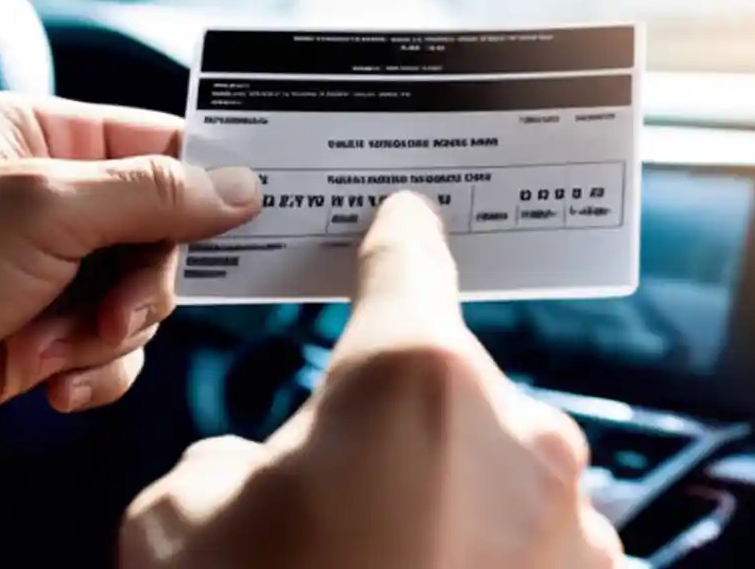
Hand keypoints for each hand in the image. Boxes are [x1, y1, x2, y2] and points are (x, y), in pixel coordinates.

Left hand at [0, 93, 260, 446]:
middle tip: (117, 313)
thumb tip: (243, 188)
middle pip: (169, 235)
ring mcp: (54, 270)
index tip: (260, 217)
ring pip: (147, 301)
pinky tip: (49, 381)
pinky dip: (95, 372)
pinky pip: (114, 352)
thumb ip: (152, 196)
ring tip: (56, 350)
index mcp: (52, 137)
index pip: (166, 145)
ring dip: (114, 336)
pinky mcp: (45, 333)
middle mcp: (59, 200)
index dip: (215, 183)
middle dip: (148, 286)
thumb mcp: (42, 208)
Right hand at [120, 193, 623, 568]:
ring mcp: (573, 518)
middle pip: (451, 384)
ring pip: (500, 468)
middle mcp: (517, 431)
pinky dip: (496, 556)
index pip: (408, 262)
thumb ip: (221, 461)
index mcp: (412, 379)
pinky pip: (536, 541)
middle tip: (339, 492)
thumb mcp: (180, 524)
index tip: (405, 220)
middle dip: (400, 420)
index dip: (397, 237)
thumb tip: (249, 468)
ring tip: (386, 560)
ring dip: (453, 497)